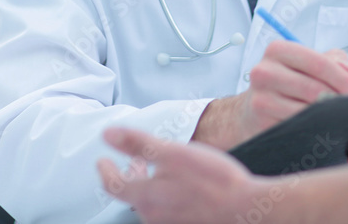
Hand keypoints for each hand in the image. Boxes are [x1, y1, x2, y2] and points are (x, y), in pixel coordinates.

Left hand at [98, 127, 262, 223]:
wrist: (244, 209)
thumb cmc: (212, 179)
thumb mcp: (172, 153)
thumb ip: (137, 144)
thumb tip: (107, 133)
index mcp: (145, 197)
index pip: (112, 185)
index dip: (105, 170)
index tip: (102, 160)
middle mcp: (152, 215)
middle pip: (131, 195)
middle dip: (129, 176)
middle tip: (131, 164)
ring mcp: (169, 223)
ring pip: (149, 202)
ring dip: (148, 184)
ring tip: (156, 171)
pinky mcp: (185, 223)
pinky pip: (166, 209)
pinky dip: (164, 194)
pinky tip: (180, 185)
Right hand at [193, 41, 347, 148]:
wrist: (251, 110)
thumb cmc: (285, 83)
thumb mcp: (306, 63)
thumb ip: (333, 61)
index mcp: (278, 50)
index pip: (319, 63)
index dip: (344, 79)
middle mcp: (264, 72)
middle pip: (315, 88)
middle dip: (341, 100)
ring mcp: (260, 99)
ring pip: (307, 110)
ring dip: (330, 116)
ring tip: (343, 117)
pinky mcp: (261, 123)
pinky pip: (297, 127)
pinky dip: (314, 128)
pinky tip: (323, 127)